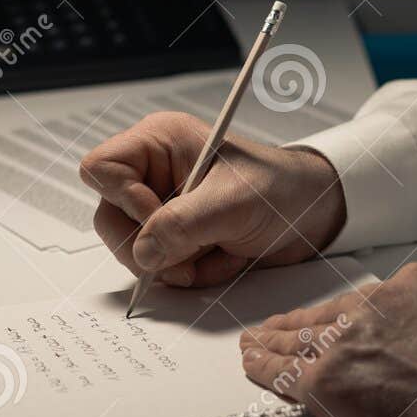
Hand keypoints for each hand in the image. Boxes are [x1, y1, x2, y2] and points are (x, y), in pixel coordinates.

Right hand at [79, 112, 345, 286]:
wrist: (314, 215)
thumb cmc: (281, 189)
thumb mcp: (233, 203)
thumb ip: (184, 225)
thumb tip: (143, 252)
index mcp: (159, 143)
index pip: (101, 168)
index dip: (123, 198)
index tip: (158, 217)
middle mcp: (153, 174)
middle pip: (109, 217)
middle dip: (146, 246)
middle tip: (183, 261)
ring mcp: (162, 209)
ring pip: (132, 248)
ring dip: (172, 264)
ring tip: (213, 256)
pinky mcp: (175, 239)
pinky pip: (159, 267)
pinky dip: (190, 273)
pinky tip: (221, 259)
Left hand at [238, 262, 416, 416]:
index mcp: (415, 287)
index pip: (368, 299)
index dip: (351, 318)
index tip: (347, 325)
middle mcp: (374, 306)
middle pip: (326, 315)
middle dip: (302, 324)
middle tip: (282, 327)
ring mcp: (343, 342)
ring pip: (297, 338)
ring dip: (272, 341)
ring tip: (255, 342)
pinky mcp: (323, 381)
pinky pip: (280, 371)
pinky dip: (262, 367)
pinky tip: (253, 365)